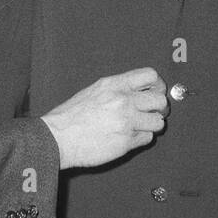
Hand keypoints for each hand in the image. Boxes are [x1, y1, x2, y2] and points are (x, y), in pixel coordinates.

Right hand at [41, 67, 167, 168]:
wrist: (58, 137)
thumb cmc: (71, 116)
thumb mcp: (94, 90)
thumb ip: (118, 89)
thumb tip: (139, 92)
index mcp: (114, 85)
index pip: (150, 76)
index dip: (158, 84)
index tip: (157, 91)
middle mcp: (123, 101)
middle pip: (160, 100)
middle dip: (160, 108)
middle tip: (154, 112)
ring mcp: (126, 122)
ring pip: (158, 122)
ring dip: (151, 125)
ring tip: (140, 126)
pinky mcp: (126, 142)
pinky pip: (147, 138)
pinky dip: (141, 138)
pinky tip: (128, 136)